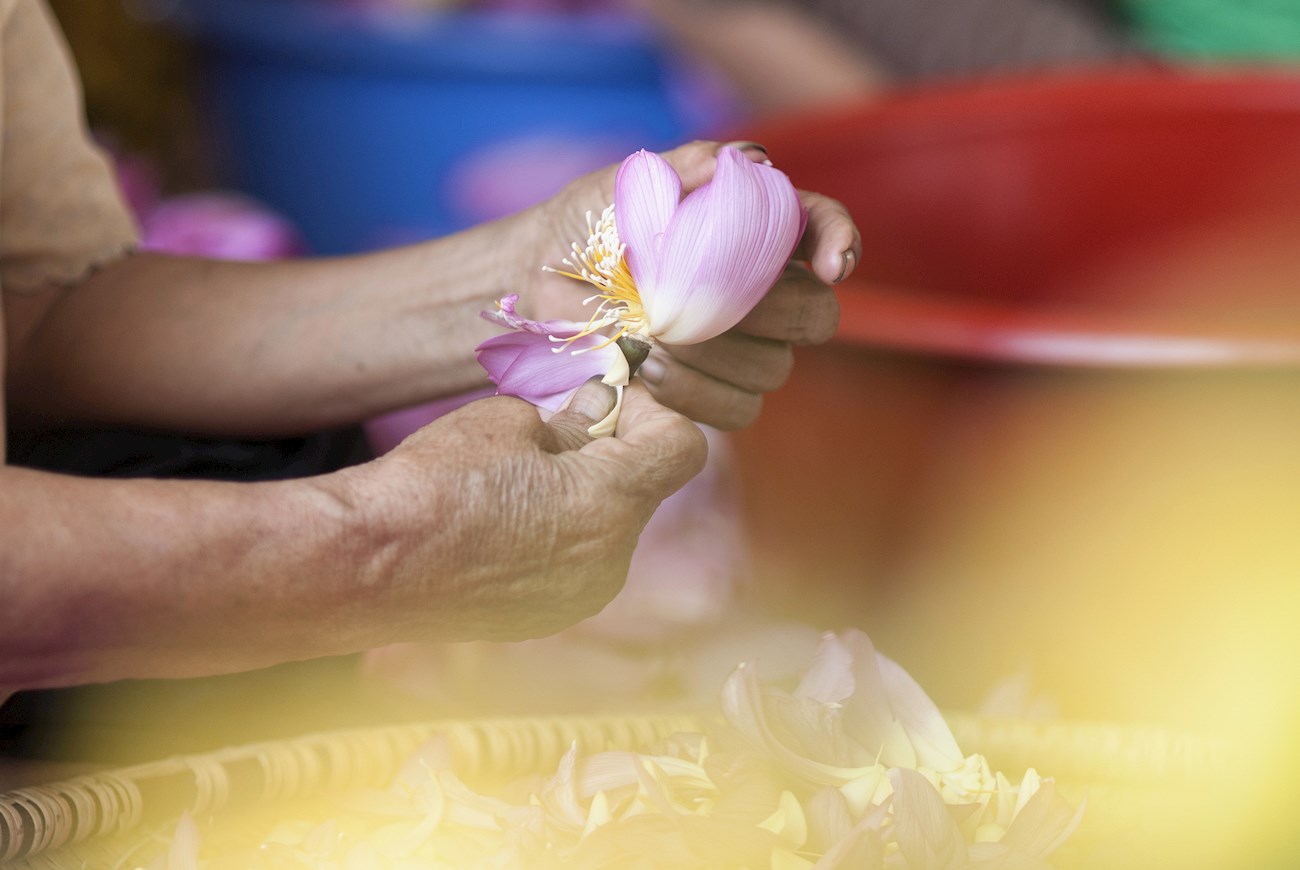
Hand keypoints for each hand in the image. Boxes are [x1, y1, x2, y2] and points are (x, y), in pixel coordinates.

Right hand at [334, 381, 706, 642]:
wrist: (366, 566)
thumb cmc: (434, 483)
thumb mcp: (508, 422)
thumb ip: (570, 418)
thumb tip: (597, 410)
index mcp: (611, 505)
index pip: (682, 448)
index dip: (652, 411)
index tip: (605, 396)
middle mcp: (611, 561)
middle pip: (643, 488)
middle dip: (611, 450)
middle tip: (554, 425)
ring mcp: (580, 596)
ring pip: (609, 525)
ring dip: (584, 491)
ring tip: (515, 476)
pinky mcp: (547, 616)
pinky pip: (577, 559)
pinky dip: (557, 530)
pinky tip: (500, 518)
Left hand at [517, 140, 857, 429]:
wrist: (539, 286)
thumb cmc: (587, 225)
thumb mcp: (627, 185)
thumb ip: (686, 170)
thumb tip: (746, 161)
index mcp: (757, 228)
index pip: (824, 228)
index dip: (840, 243)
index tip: (829, 264)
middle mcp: (763, 290)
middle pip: (815, 314)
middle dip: (772, 313)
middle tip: (712, 307)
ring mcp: (744, 348)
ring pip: (775, 367)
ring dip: (717, 356)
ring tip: (652, 339)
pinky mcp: (715, 394)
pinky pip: (738, 409)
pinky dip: (698, 394)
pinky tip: (650, 371)